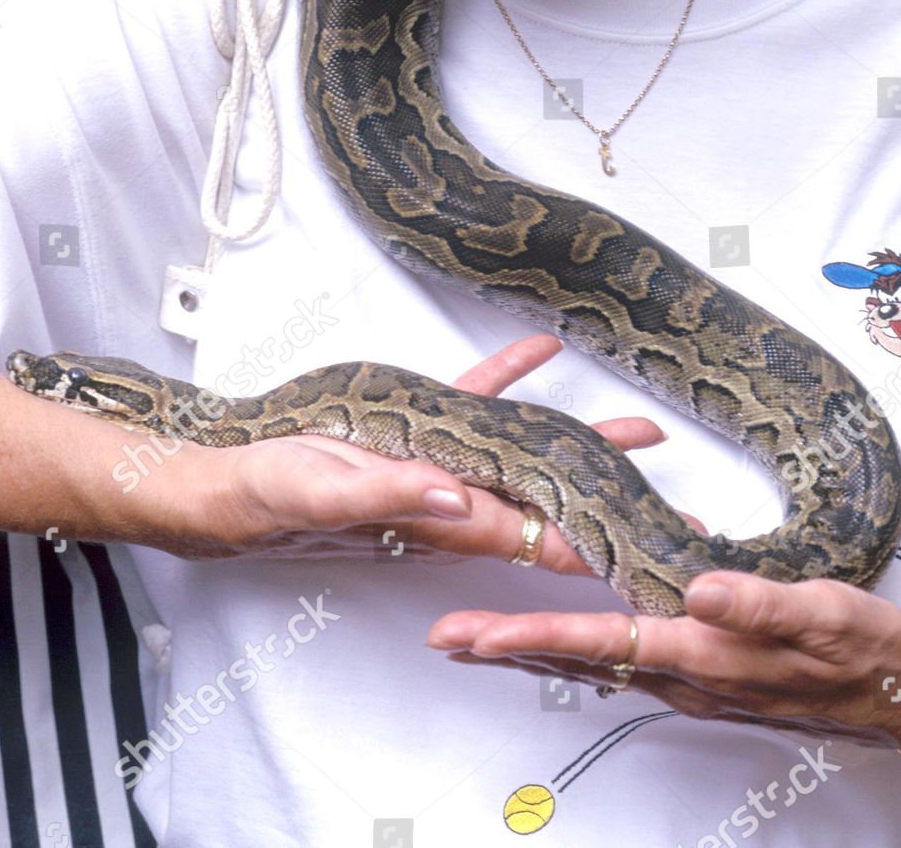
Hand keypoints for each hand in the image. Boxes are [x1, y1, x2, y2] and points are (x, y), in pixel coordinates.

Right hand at [167, 333, 666, 569]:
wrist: (224, 476)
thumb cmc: (268, 492)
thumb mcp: (328, 490)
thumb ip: (394, 494)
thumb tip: (462, 502)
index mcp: (439, 518)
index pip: (535, 536)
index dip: (595, 545)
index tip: (648, 552)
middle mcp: (451, 495)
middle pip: (551, 498)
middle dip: (611, 498)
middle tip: (676, 503)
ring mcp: (437, 460)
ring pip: (527, 448)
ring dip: (580, 436)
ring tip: (640, 428)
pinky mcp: (414, 426)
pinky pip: (477, 400)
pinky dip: (512, 376)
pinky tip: (544, 348)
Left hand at [425, 572, 900, 750]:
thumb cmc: (863, 648)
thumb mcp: (827, 615)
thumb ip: (763, 605)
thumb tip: (698, 590)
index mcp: (705, 656)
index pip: (604, 642)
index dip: (534, 635)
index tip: (477, 631)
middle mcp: (685, 675)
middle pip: (580, 660)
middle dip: (508, 650)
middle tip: (445, 638)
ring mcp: (690, 679)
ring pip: (595, 663)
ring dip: (534, 650)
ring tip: (479, 637)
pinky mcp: (701, 671)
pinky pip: (624, 661)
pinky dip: (579, 647)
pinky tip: (562, 635)